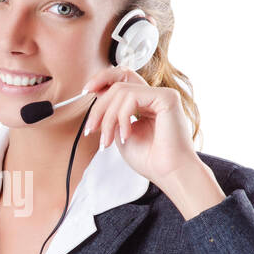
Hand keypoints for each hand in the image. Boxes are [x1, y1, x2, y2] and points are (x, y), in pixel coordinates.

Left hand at [81, 66, 200, 183]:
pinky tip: (126, 135)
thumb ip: (112, 114)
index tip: (85, 91)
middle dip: (98, 107)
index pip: (122, 79)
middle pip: (117, 85)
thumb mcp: (121, 133)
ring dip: (108, 118)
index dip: (101, 80)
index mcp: (145, 103)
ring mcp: (162, 95)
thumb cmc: (150, 160)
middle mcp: (154, 96)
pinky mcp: (167, 97)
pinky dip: (122, 117)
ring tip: (108, 140)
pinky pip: (132, 96)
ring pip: (121, 91)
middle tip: (91, 129)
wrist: (169, 173)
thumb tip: (97, 96)